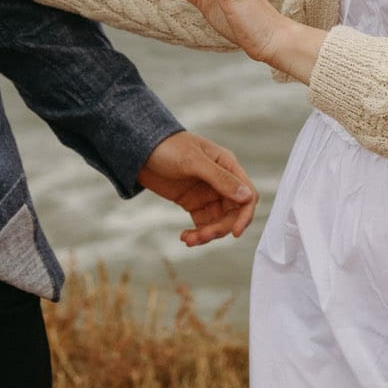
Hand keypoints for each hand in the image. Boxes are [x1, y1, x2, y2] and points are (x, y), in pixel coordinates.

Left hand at [136, 130, 256, 246]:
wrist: (139, 150)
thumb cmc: (168, 148)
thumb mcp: (193, 161)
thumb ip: (220, 178)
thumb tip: (247, 197)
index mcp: (227, 165)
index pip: (247, 195)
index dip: (245, 216)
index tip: (235, 233)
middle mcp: (221, 181)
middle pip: (233, 213)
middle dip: (220, 228)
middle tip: (201, 236)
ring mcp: (208, 193)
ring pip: (218, 221)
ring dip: (207, 234)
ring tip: (188, 240)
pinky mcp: (193, 203)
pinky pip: (203, 223)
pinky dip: (197, 233)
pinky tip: (184, 237)